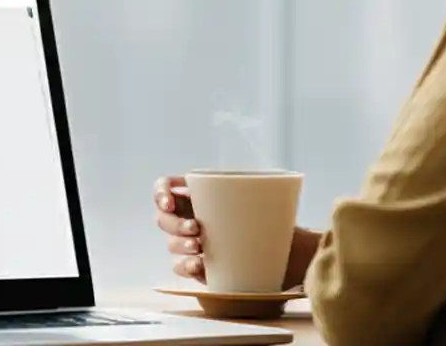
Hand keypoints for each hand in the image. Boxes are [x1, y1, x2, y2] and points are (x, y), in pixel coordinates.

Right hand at [154, 175, 322, 288]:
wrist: (285, 252)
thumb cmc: (271, 219)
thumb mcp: (259, 196)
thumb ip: (246, 185)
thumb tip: (254, 179)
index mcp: (196, 197)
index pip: (164, 188)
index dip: (160, 193)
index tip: (169, 202)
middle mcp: (189, 218)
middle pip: (163, 219)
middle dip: (175, 224)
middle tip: (196, 228)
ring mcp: (192, 243)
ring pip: (171, 243)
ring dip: (180, 244)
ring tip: (199, 246)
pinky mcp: (198, 267)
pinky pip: (180, 267)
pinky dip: (185, 265)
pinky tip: (197, 265)